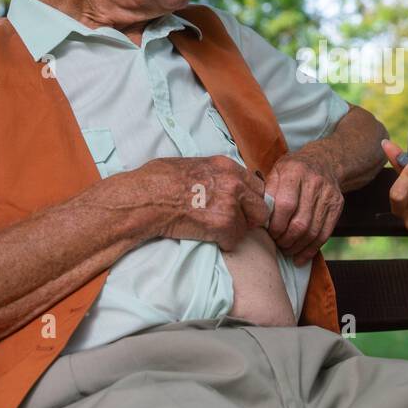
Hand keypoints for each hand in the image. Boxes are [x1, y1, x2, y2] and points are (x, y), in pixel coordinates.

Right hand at [131, 155, 269, 251]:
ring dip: (234, 231)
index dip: (249, 200)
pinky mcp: (223, 225)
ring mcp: (231, 204)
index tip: (240, 208)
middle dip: (249, 217)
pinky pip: (234, 241)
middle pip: (261, 207)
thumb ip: (217, 175)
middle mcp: (234, 183)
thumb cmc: (160, 181)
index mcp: (227, 166)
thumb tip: (224, 184)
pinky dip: (223, 242)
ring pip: (248, 226)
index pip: (257, 186)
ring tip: (213, 229)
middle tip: (232, 222)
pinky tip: (207, 235)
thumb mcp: (194, 165)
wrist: (146, 198)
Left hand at [264, 151, 344, 265]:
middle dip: (286, 239)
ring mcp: (328, 195)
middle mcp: (314, 183)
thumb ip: (268, 191)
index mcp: (295, 172)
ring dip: (297, 247)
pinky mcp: (337, 206)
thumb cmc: (292, 170)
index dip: (276, 224)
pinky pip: (324, 234)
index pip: (286, 205)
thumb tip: (258, 217)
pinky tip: (300, 256)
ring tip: (286, 250)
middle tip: (276, 244)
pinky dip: (311, 249)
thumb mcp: (276, 171)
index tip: (269, 232)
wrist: (323, 161)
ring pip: (313, 231)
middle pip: (300, 222)